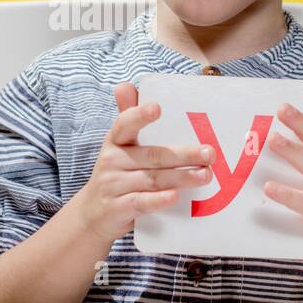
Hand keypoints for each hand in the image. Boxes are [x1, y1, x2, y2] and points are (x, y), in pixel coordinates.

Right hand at [73, 82, 216, 243]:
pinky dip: (158, 200)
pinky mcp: (117, 209)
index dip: (140, 115)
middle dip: (183, 154)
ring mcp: (113, 186)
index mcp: (115, 141)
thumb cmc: (116, 175)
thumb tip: (125, 86)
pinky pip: (141, 202)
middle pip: (152, 155)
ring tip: (206, 175)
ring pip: (152, 179)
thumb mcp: (118, 147)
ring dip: (181, 177)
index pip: (125, 124)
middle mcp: (112, 161)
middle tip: (210, 153)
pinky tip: (175, 197)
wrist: (93, 216)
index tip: (158, 107)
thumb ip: (128, 119)